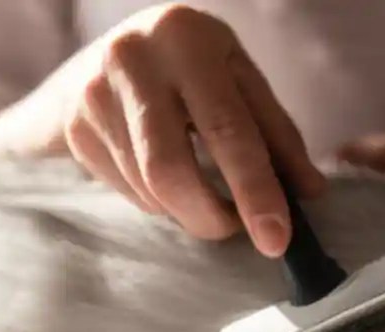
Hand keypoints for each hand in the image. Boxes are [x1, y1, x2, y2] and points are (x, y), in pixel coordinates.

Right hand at [0, 4, 323, 255]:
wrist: (110, 52)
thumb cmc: (193, 67)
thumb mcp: (241, 81)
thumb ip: (278, 135)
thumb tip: (310, 192)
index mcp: (187, 38)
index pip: (228, 130)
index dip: (255, 191)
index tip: (277, 240)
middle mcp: (132, 59)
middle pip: (171, 170)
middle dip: (209, 217)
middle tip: (235, 231)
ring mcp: (93, 94)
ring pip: (147, 188)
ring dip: (185, 210)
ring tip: (205, 196)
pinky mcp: (74, 127)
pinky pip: (125, 191)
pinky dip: (158, 201)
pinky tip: (168, 180)